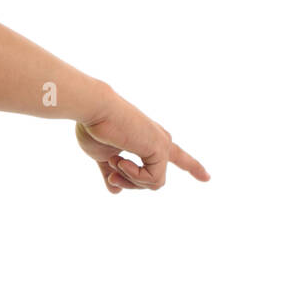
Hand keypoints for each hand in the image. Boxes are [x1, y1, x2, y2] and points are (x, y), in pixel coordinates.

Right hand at [75, 86, 210, 193]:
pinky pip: (152, 180)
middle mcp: (161, 140)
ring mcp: (162, 144)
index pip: (176, 156)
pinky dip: (133, 176)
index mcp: (149, 139)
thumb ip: (112, 172)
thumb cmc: (94, 128)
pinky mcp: (160, 149)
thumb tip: (115, 190)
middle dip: (132, 183)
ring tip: (114, 162)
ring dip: (129, 180)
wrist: (94, 110)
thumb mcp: (102, 155)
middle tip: (111, 175)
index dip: (191, 166)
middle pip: (155, 180)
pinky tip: (121, 160)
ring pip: (153, 184)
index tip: (207, 178)